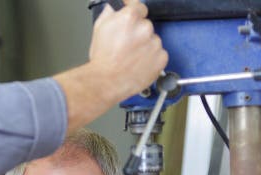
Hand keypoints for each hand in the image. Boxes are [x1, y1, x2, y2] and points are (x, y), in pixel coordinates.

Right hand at [52, 0, 167, 131]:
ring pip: (153, 40)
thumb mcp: (99, 29)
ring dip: (145, 47)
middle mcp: (145, 28)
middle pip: (146, 25)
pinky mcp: (161, 58)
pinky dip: (152, 59)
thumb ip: (109, 14)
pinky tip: (139, 64)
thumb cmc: (102, 60)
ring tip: (131, 58)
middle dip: (138, 33)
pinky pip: (160, 54)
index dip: (134, 13)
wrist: (107, 82)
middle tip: (126, 45)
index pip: (139, 7)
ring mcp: (155, 44)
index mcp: (130, 18)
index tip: (133, 17)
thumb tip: (113, 8)